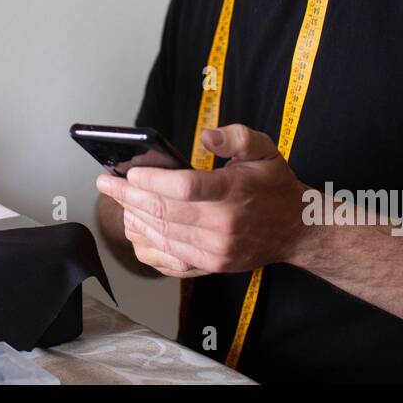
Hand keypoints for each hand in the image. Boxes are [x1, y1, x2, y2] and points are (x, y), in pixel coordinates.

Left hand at [94, 124, 311, 276]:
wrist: (296, 229)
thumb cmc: (274, 185)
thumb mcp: (264, 149)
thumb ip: (236, 137)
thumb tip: (206, 136)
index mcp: (233, 193)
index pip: (183, 187)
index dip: (151, 180)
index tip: (129, 172)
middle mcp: (223, 226)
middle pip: (164, 212)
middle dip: (128, 196)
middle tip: (106, 182)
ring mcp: (215, 250)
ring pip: (162, 236)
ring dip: (133, 218)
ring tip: (117, 201)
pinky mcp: (211, 266)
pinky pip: (169, 260)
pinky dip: (146, 245)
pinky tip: (135, 228)